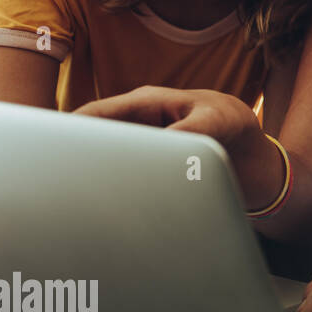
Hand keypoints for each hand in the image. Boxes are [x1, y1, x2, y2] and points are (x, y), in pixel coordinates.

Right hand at [75, 86, 280, 208]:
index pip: (98, 114)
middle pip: (94, 139)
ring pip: (107, 162)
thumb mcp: (218, 124)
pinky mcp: (150, 171)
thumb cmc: (239, 129)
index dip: (71, 129)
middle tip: (60, 180)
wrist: (260, 163)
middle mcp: (139, 124)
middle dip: (76, 156)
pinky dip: (116, 191)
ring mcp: (142, 148)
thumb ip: (188, 131)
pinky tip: (109, 208)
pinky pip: (125, 180)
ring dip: (96, 177)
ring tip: (81, 198)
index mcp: (148, 103)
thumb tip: (158, 143)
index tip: (52, 148)